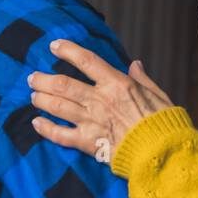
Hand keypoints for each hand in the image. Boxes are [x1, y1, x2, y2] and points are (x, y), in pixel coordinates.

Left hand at [27, 40, 172, 160]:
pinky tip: (36, 123)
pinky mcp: (89, 143)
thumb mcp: (158, 94)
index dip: (67, 50)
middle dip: (43, 79)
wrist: (162, 152)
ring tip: (33, 96)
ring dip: (41, 99)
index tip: (54, 45)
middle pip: (63, 85)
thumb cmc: (164, 122)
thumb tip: (135, 65)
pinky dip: (46, 128)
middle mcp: (100, 99)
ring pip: (57, 106)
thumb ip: (142, 79)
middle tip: (33, 77)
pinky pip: (60, 135)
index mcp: (117, 84)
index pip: (86, 60)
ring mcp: (92, 121)